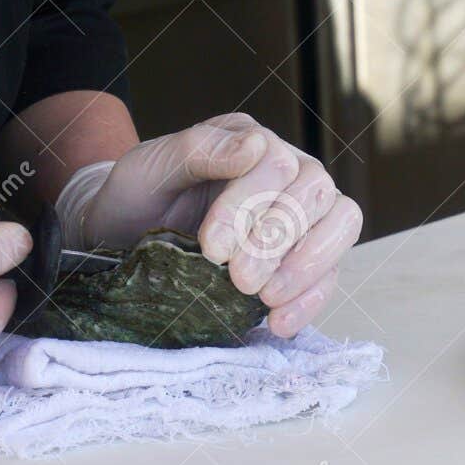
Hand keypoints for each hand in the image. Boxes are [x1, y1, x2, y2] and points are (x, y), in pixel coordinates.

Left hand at [72, 113, 362, 337]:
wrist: (122, 243)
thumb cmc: (137, 202)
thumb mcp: (147, 170)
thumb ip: (197, 149)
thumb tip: (255, 146)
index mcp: (251, 142)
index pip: (277, 163)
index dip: (251, 206)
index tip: (213, 248)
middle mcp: (289, 172)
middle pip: (315, 193)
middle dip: (277, 240)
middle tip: (240, 280)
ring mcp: (305, 215)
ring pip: (342, 224)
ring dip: (307, 266)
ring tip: (265, 298)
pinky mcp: (309, 259)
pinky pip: (331, 273)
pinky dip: (312, 300)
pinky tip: (280, 322)